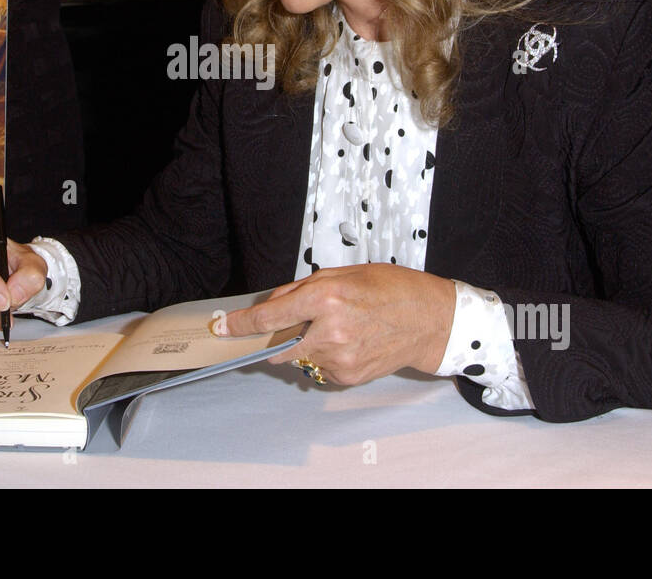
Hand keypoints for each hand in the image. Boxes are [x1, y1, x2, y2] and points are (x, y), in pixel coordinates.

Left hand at [214, 264, 455, 385]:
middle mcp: (329, 331)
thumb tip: (271, 306)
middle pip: (278, 345)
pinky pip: (320, 368)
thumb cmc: (391, 289)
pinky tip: (350, 342)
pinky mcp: (347, 376)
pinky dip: (324, 356)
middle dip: (275, 338)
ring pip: (300, 357)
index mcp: (326, 298)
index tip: (222, 328)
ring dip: (306, 344)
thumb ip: (301, 290)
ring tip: (339, 328)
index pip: (270, 317)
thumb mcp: (343, 274)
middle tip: (292, 326)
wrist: (429, 321)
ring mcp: (339, 358)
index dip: (240, 325)